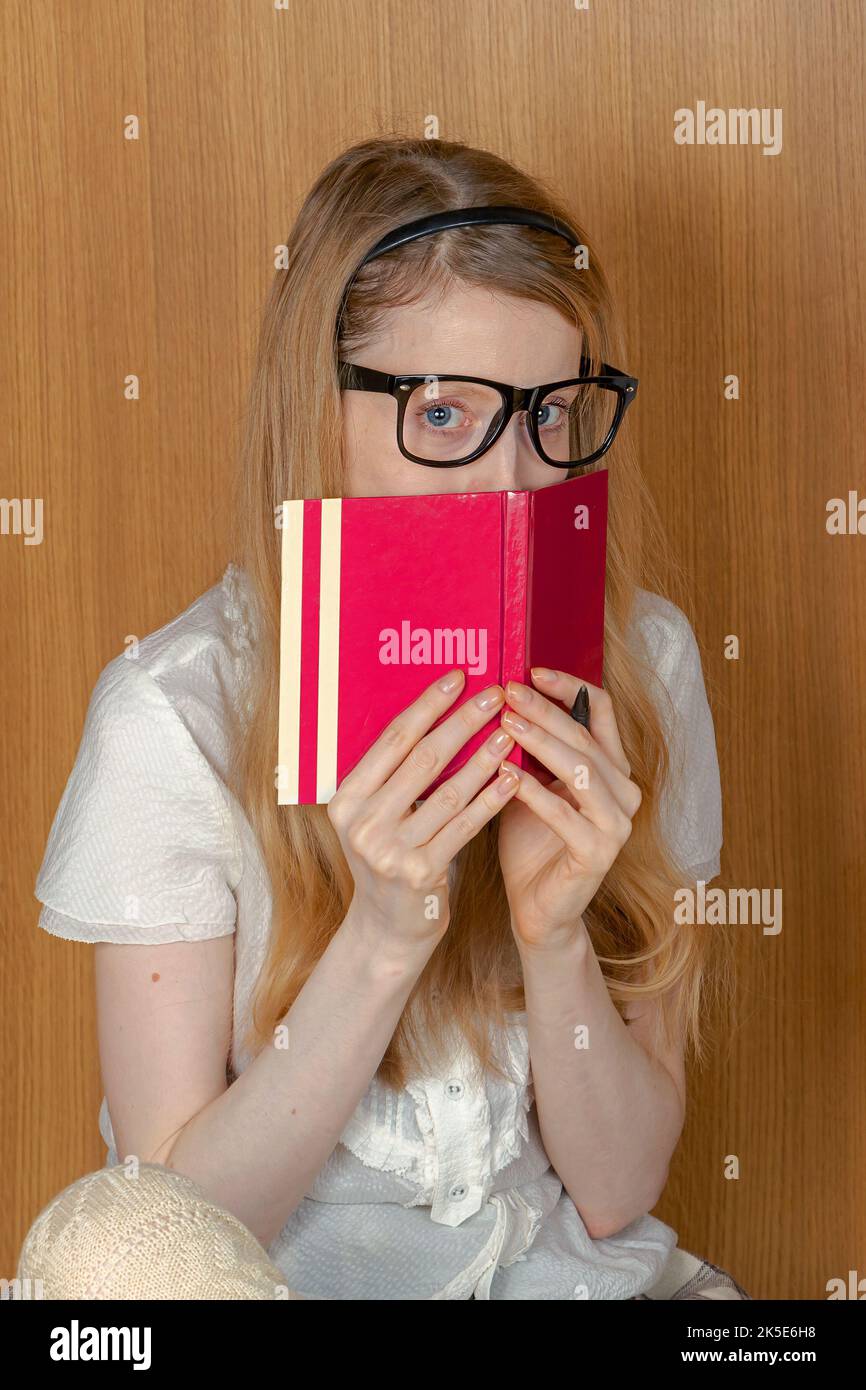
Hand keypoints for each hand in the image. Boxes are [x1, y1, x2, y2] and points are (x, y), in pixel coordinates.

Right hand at [329, 669, 519, 954]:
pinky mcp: (419, 873)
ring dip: (483, 758)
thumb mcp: (378, 815)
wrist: (388, 928)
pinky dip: (490, 800)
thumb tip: (442, 713)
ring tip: (510, 732)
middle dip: (461, 723)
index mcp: (346, 799)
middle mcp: (361, 822)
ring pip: (446, 792)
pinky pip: (464, 826)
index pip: (392, 740)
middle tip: (494, 696)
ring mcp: (388, 850)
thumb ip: (397, 775)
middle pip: (421, 760)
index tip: (458, 678)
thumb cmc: (392, 858)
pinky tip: (512, 779)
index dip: (428, 706)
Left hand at [495, 669, 640, 951]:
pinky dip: (535, 793)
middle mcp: (624, 791)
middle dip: (544, 710)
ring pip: (581, 769)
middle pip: (585, 736)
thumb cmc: (531, 840)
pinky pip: (565, 815)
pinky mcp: (599, 853)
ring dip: (542, 743)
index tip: (530, 671)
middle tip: (507, 692)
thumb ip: (527, 747)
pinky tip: (507, 776)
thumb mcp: (529, 782)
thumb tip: (499, 697)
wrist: (537, 907)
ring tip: (506, 724)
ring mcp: (616, 823)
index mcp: (611, 768)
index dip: (568, 686)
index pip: (601, 710)